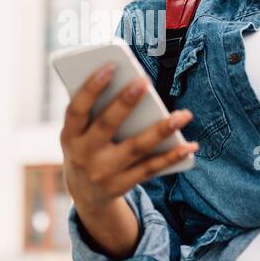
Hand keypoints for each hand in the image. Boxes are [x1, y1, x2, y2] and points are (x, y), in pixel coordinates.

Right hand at [60, 63, 197, 215]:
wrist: (86, 194)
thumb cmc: (88, 147)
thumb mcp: (80, 133)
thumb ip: (96, 112)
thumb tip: (131, 86)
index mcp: (69, 136)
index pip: (77, 109)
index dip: (91, 87)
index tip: (110, 66)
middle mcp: (84, 155)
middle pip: (107, 125)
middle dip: (125, 102)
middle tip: (144, 81)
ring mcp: (103, 173)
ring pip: (136, 148)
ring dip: (162, 130)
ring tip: (184, 115)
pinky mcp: (121, 186)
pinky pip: (150, 169)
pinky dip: (172, 157)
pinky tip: (189, 145)